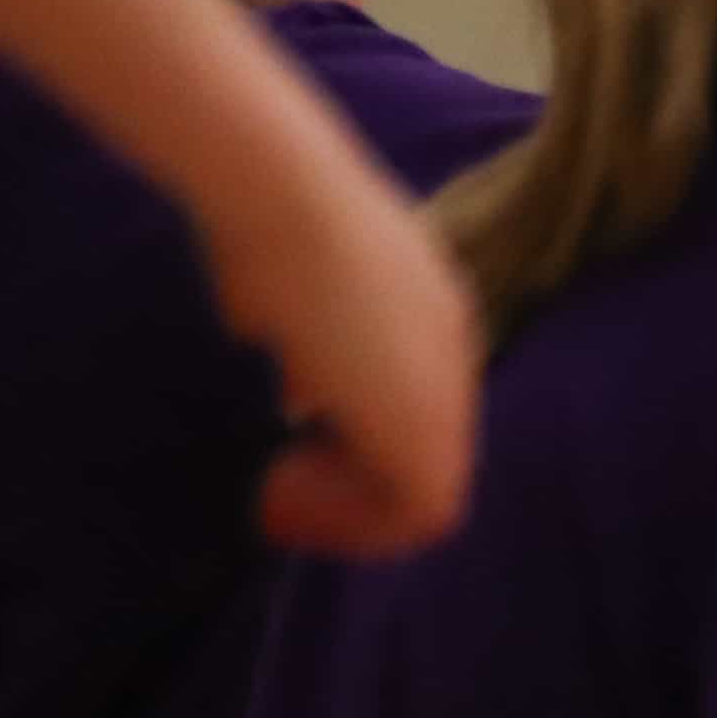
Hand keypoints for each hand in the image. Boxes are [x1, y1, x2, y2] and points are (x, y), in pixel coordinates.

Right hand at [209, 143, 479, 556]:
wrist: (286, 194)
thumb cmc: (265, 222)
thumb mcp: (289, 289)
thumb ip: (305, 348)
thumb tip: (298, 394)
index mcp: (427, 314)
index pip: (406, 404)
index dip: (352, 440)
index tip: (284, 450)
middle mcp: (451, 353)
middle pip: (424, 453)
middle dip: (352, 485)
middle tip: (278, 493)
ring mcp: (446, 390)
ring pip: (429, 491)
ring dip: (351, 512)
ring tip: (280, 505)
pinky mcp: (426, 426)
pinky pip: (421, 514)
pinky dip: (356, 522)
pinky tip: (287, 496)